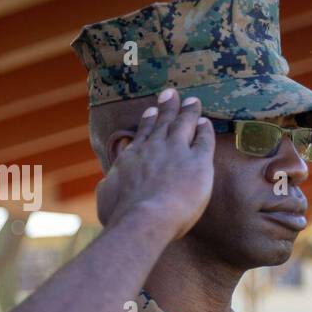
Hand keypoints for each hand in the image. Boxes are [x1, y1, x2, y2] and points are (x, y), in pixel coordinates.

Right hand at [95, 88, 215, 239]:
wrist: (144, 218)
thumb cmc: (122, 215)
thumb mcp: (106, 198)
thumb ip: (107, 188)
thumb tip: (104, 183)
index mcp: (132, 158)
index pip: (142, 135)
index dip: (148, 122)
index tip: (150, 111)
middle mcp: (154, 149)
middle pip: (163, 123)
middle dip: (168, 107)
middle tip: (170, 93)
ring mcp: (176, 152)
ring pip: (184, 124)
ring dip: (188, 111)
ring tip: (193, 101)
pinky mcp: (197, 162)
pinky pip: (204, 140)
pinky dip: (205, 130)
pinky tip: (207, 123)